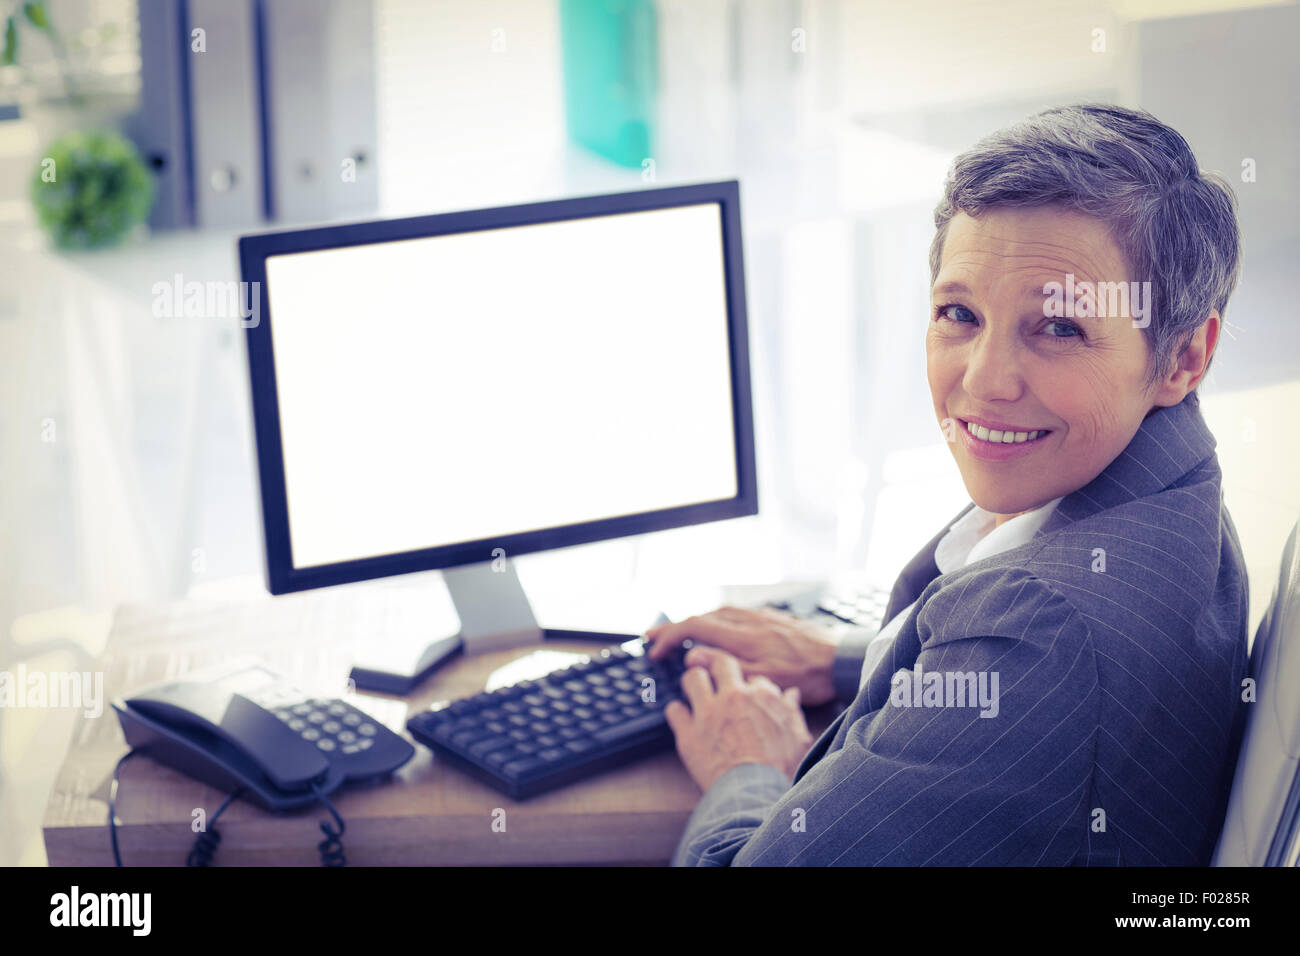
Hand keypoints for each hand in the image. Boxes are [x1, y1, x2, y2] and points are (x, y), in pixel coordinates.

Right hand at [645, 605, 838, 706]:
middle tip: (653, 637)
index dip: (670, 637)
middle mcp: (749, 620)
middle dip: (674, 626)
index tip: (655, 650)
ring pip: (717, 612)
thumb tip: (693, 656)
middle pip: (702, 616)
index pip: (694, 627)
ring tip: (679, 632)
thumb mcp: (763, 679)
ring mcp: (760, 616)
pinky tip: (717, 628)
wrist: (841, 659)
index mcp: (743, 635)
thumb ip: (725, 666)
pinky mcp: (771, 618)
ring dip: (694, 620)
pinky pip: (734, 612)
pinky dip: (715, 618)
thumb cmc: (806, 675)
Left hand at [665, 645, 814, 790]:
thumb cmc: (780, 771)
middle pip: (719, 663)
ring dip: (693, 684)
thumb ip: (793, 713)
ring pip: (692, 678)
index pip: (753, 677)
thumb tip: (792, 695)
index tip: (745, 695)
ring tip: (694, 694)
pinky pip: (674, 710)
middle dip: (716, 668)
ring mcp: (708, 712)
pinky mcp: (688, 733)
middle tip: (713, 679)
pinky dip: (677, 714)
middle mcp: (734, 696)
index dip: (748, 686)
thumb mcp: (799, 740)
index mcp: (763, 696)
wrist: (755, 795)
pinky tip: (683, 720)